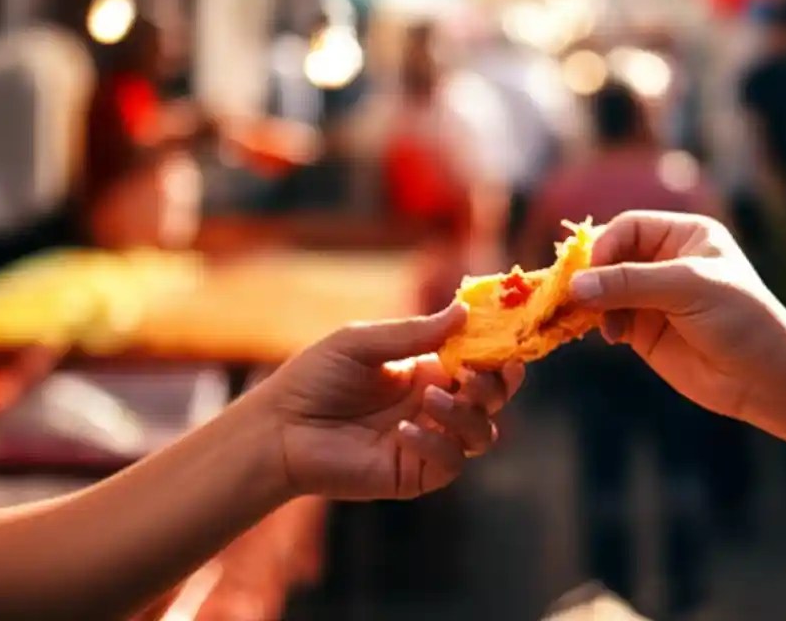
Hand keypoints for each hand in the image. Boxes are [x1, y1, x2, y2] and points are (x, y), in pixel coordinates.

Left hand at [250, 304, 524, 499]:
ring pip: (481, 433)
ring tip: (430, 400)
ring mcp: (428, 441)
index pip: (479, 362)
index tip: (507, 340)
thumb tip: (465, 311)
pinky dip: (437, 444)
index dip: (499, 352)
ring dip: (466, 414)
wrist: (278, 430)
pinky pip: (451, 462)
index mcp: (426, 370)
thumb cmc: (314, 379)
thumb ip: (414, 332)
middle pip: (491, 399)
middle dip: (496, 384)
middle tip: (478, 373)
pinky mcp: (415, 473)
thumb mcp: (362, 343)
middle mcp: (434, 406)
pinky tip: (405, 432)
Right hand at [569, 211, 785, 418]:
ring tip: (596, 319)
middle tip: (577, 296)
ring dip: (592, 302)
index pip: (628, 227)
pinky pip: (607, 318)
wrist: (764, 378)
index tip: (592, 273)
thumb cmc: (739, 319)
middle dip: (592, 275)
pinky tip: (609, 335)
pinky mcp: (644, 331)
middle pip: (609, 256)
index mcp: (684, 235)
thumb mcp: (687, 288)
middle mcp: (665, 262)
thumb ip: (630, 283)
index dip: (605, 246)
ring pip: (603, 289)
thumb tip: (575, 285)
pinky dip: (597, 323)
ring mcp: (652, 297)